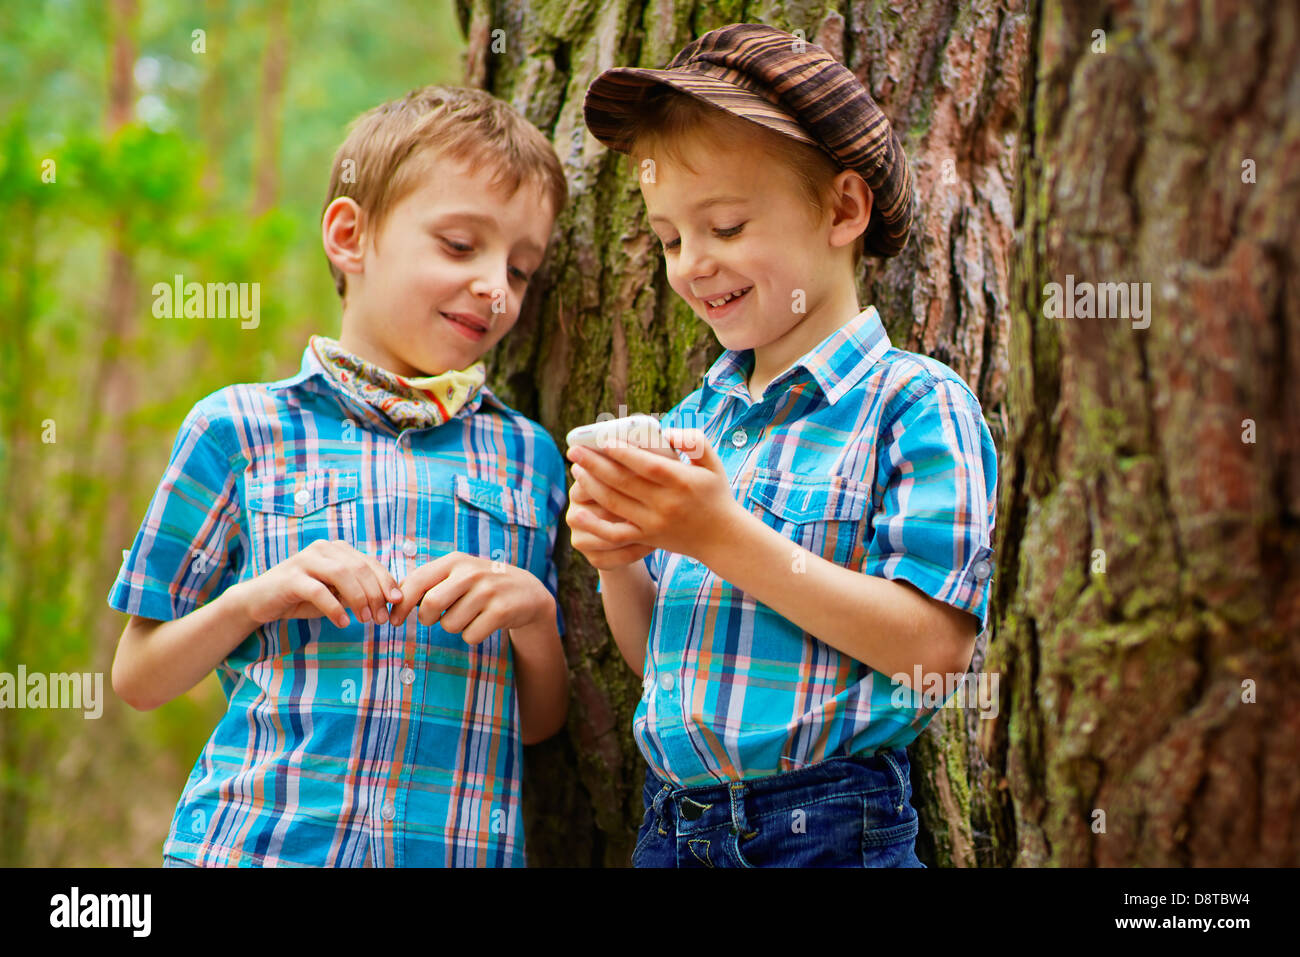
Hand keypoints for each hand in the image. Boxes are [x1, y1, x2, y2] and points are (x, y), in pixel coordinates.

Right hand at [236, 539, 403, 629]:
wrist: (260, 601)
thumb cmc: (303, 597)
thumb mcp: (335, 593)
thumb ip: (358, 591)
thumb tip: (391, 600)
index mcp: (337, 549)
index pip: (370, 563)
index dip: (386, 582)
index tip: (397, 602)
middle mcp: (323, 549)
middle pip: (360, 568)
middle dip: (375, 594)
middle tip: (382, 619)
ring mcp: (306, 560)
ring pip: (343, 575)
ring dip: (359, 599)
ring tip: (366, 620)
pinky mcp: (291, 577)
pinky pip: (319, 591)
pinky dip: (335, 608)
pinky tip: (343, 623)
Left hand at [388, 551, 554, 644]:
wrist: (527, 592)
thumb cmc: (482, 585)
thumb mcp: (458, 574)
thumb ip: (429, 582)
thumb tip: (395, 599)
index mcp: (455, 561)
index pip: (417, 580)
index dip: (400, 604)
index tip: (394, 620)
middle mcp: (470, 573)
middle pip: (430, 605)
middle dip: (427, 619)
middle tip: (434, 620)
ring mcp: (487, 591)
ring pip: (450, 624)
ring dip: (455, 627)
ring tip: (469, 616)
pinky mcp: (501, 611)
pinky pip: (470, 636)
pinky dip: (472, 635)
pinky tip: (484, 622)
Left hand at [564, 428, 740, 560]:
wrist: (722, 538)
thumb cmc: (715, 493)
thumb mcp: (712, 463)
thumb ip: (693, 440)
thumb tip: (665, 432)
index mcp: (682, 482)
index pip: (647, 465)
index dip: (623, 453)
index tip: (602, 440)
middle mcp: (666, 504)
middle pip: (623, 482)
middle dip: (594, 465)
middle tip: (574, 451)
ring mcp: (654, 524)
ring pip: (614, 504)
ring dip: (591, 486)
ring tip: (576, 469)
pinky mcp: (647, 538)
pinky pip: (615, 534)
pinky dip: (594, 525)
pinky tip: (577, 512)